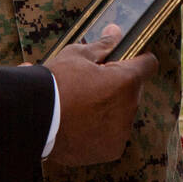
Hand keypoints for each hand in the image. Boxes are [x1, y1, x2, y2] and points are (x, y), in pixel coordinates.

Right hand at [46, 23, 156, 165]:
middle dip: (118, 85)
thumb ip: (102, 45)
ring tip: (80, 104)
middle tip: (91, 82)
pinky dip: (99, 129)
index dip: (138, 58)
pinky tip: (78, 122)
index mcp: (126, 81)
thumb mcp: (76, 56)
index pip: (148, 64)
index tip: (126, 59)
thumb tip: (115, 32)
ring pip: (121, 113)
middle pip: (132, 91)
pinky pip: (111, 134)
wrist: (34, 119)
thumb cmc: (54, 83)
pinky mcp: (110, 150)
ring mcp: (121, 132)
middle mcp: (129, 108)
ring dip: (108, 108)